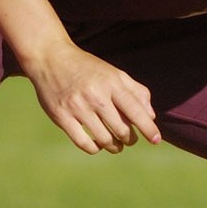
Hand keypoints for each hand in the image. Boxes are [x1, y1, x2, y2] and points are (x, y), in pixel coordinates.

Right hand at [22, 44, 161, 153]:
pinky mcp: (61, 116)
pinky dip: (94, 148)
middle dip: (130, 139)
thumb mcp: (114, 73)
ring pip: (104, 139)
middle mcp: (95, 95)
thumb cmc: (88, 68)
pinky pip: (83, 143)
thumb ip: (136, 92)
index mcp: (111, 83)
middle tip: (129, 139)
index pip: (136, 111)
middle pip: (121, 130)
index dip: (148, 128)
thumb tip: (151, 117)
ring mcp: (77, 107)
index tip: (156, 140)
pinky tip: (97, 144)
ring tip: (116, 145)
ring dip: (114, 146)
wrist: (51, 58)